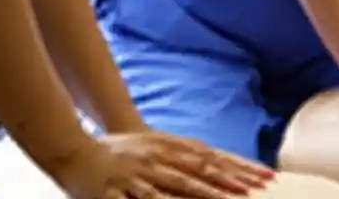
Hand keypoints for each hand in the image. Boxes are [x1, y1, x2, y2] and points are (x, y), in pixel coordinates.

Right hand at [53, 132, 273, 198]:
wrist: (76, 151)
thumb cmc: (121, 150)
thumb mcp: (155, 145)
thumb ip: (183, 153)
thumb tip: (215, 161)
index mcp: (169, 146)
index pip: (212, 157)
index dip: (238, 167)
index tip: (262, 176)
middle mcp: (158, 158)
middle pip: (199, 170)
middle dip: (228, 181)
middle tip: (253, 191)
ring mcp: (139, 174)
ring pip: (175, 185)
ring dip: (203, 193)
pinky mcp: (118, 190)